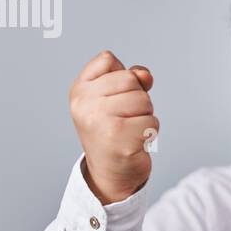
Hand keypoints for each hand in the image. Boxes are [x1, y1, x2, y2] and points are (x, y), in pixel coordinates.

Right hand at [68, 50, 157, 203]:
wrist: (110, 172)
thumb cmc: (114, 130)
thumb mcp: (115, 97)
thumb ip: (130, 78)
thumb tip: (144, 75)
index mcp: (79, 90)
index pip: (108, 59)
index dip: (120, 76)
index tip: (112, 98)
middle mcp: (84, 105)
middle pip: (130, 80)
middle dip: (137, 98)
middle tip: (124, 118)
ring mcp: (99, 122)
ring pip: (143, 100)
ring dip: (145, 116)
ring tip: (129, 130)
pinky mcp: (119, 140)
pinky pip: (151, 122)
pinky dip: (150, 133)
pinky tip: (135, 142)